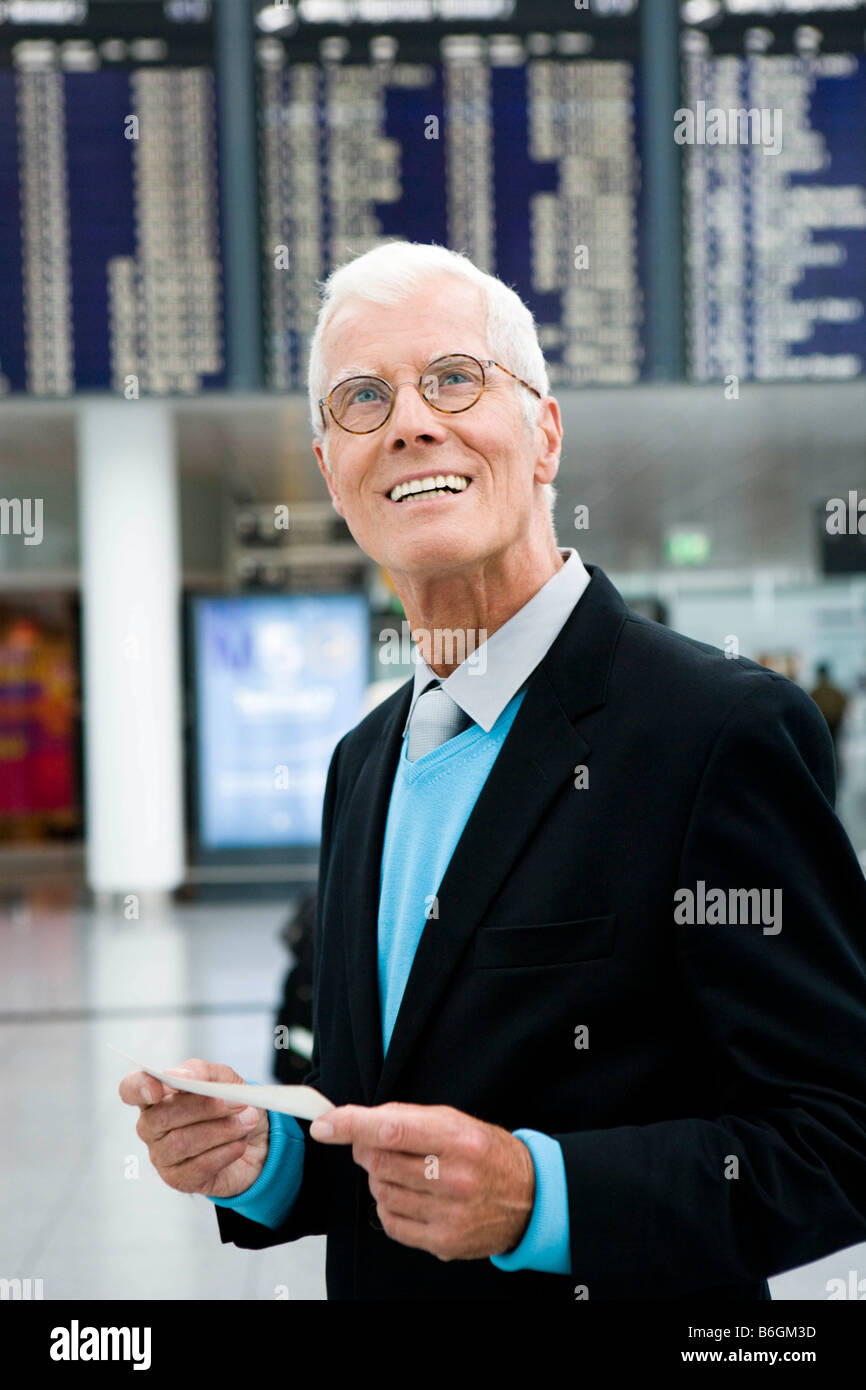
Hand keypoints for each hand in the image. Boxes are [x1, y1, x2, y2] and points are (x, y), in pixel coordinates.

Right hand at [118, 1058, 269, 1198]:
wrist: (256, 1141)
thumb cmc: (230, 1105)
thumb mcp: (223, 1079)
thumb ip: (202, 1072)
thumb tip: (183, 1076)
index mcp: (157, 1096)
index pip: (131, 1089)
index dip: (139, 1087)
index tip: (158, 1088)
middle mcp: (152, 1127)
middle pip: (161, 1117)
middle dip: (203, 1108)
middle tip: (237, 1102)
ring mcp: (162, 1156)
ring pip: (181, 1142)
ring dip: (221, 1130)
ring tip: (247, 1121)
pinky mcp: (179, 1179)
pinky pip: (198, 1166)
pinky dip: (224, 1152)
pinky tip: (239, 1143)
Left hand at [310, 1102, 534, 1259]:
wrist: (528, 1198)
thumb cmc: (486, 1153)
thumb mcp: (456, 1121)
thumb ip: (408, 1117)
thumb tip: (359, 1120)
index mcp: (458, 1140)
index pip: (393, 1130)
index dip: (352, 1125)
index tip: (325, 1124)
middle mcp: (455, 1179)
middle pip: (380, 1164)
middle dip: (366, 1151)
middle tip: (375, 1144)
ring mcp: (450, 1215)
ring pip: (382, 1194)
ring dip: (380, 1180)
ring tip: (404, 1172)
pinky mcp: (444, 1242)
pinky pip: (392, 1223)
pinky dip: (389, 1206)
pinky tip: (409, 1196)